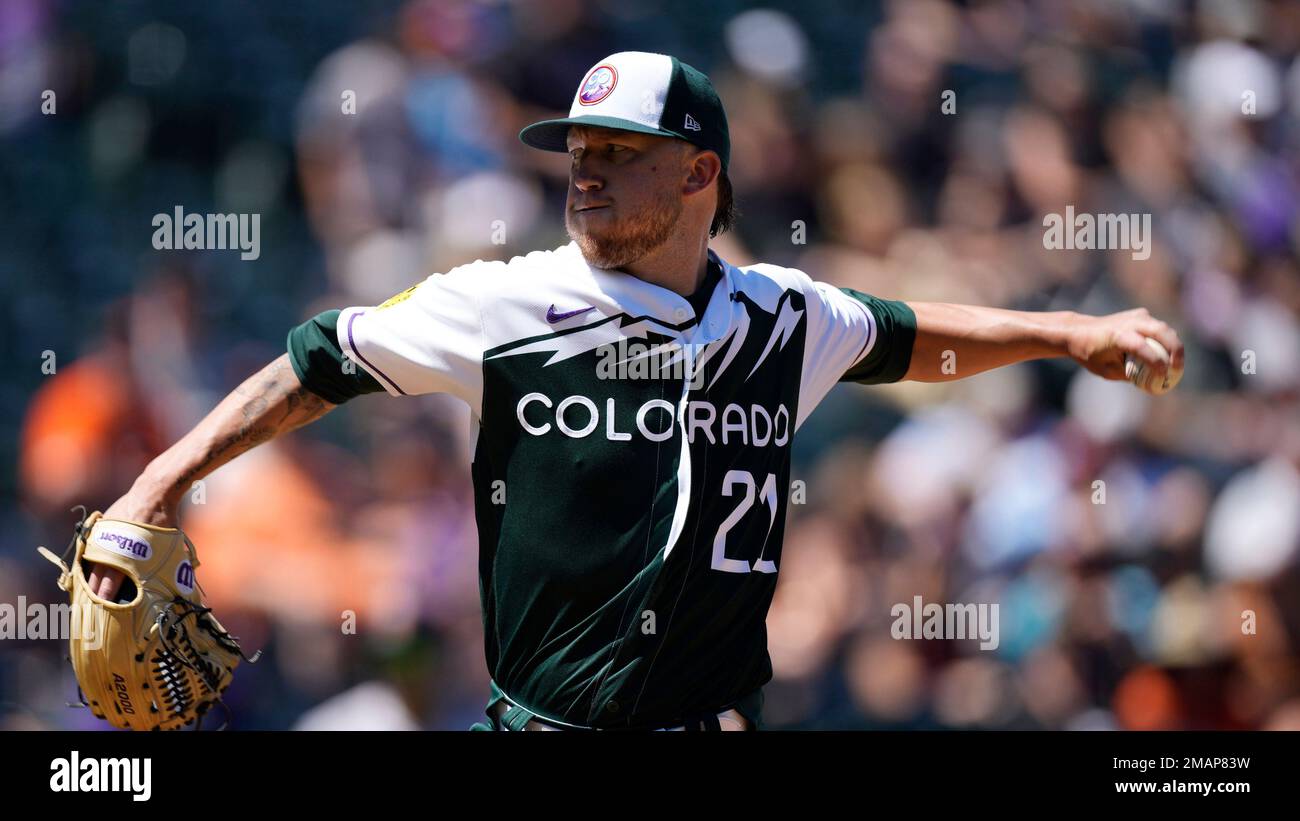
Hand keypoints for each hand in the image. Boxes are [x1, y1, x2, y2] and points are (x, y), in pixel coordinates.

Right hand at [86, 483, 179, 600]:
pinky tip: (92, 571)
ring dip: (90, 578)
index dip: (105, 600)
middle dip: (93, 594)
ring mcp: (100, 536)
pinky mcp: (99, 527)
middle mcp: (105, 547)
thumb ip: (174, 566)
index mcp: (122, 555)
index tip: (103, 613)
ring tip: (89, 594)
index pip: (108, 585)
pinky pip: (90, 548)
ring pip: (89, 563)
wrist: (154, 491)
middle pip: (94, 577)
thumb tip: (184, 584)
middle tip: (94, 609)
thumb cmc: (165, 521)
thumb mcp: (171, 546)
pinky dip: (90, 560)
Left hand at [1065, 308, 1183, 381]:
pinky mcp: (1141, 314)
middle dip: (1176, 351)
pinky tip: (1167, 356)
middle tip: (1178, 370)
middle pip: (1162, 332)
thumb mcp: (1107, 370)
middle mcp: (1130, 322)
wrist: (1078, 331)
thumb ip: (1130, 374)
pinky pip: (1159, 328)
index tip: (1163, 377)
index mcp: (1118, 336)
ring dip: (1174, 346)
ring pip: (1164, 329)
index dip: (1156, 363)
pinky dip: (1166, 341)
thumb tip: (1154, 381)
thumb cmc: (1090, 353)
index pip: (1143, 347)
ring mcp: (1137, 315)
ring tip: (1176, 366)